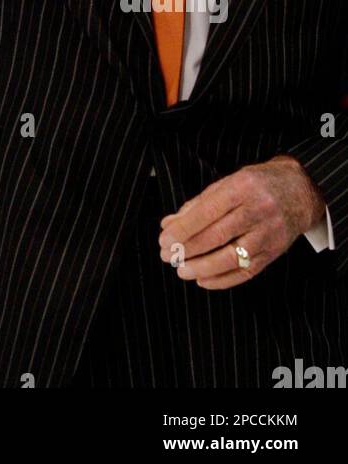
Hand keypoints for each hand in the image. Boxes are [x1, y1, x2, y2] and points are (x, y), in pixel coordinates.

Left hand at [158, 155, 326, 289]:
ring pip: (231, 257)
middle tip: (167, 255)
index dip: (183, 228)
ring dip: (202, 268)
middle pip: (217, 236)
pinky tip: (203, 280)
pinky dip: (222, 280)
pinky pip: (246, 272)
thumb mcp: (227, 183)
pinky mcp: (274, 252)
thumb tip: (169, 224)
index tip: (164, 238)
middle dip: (188, 249)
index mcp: (242, 188)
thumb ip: (198, 204)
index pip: (207, 212)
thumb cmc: (257, 184)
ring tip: (182, 270)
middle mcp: (257, 210)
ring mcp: (268, 233)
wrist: (299, 190)